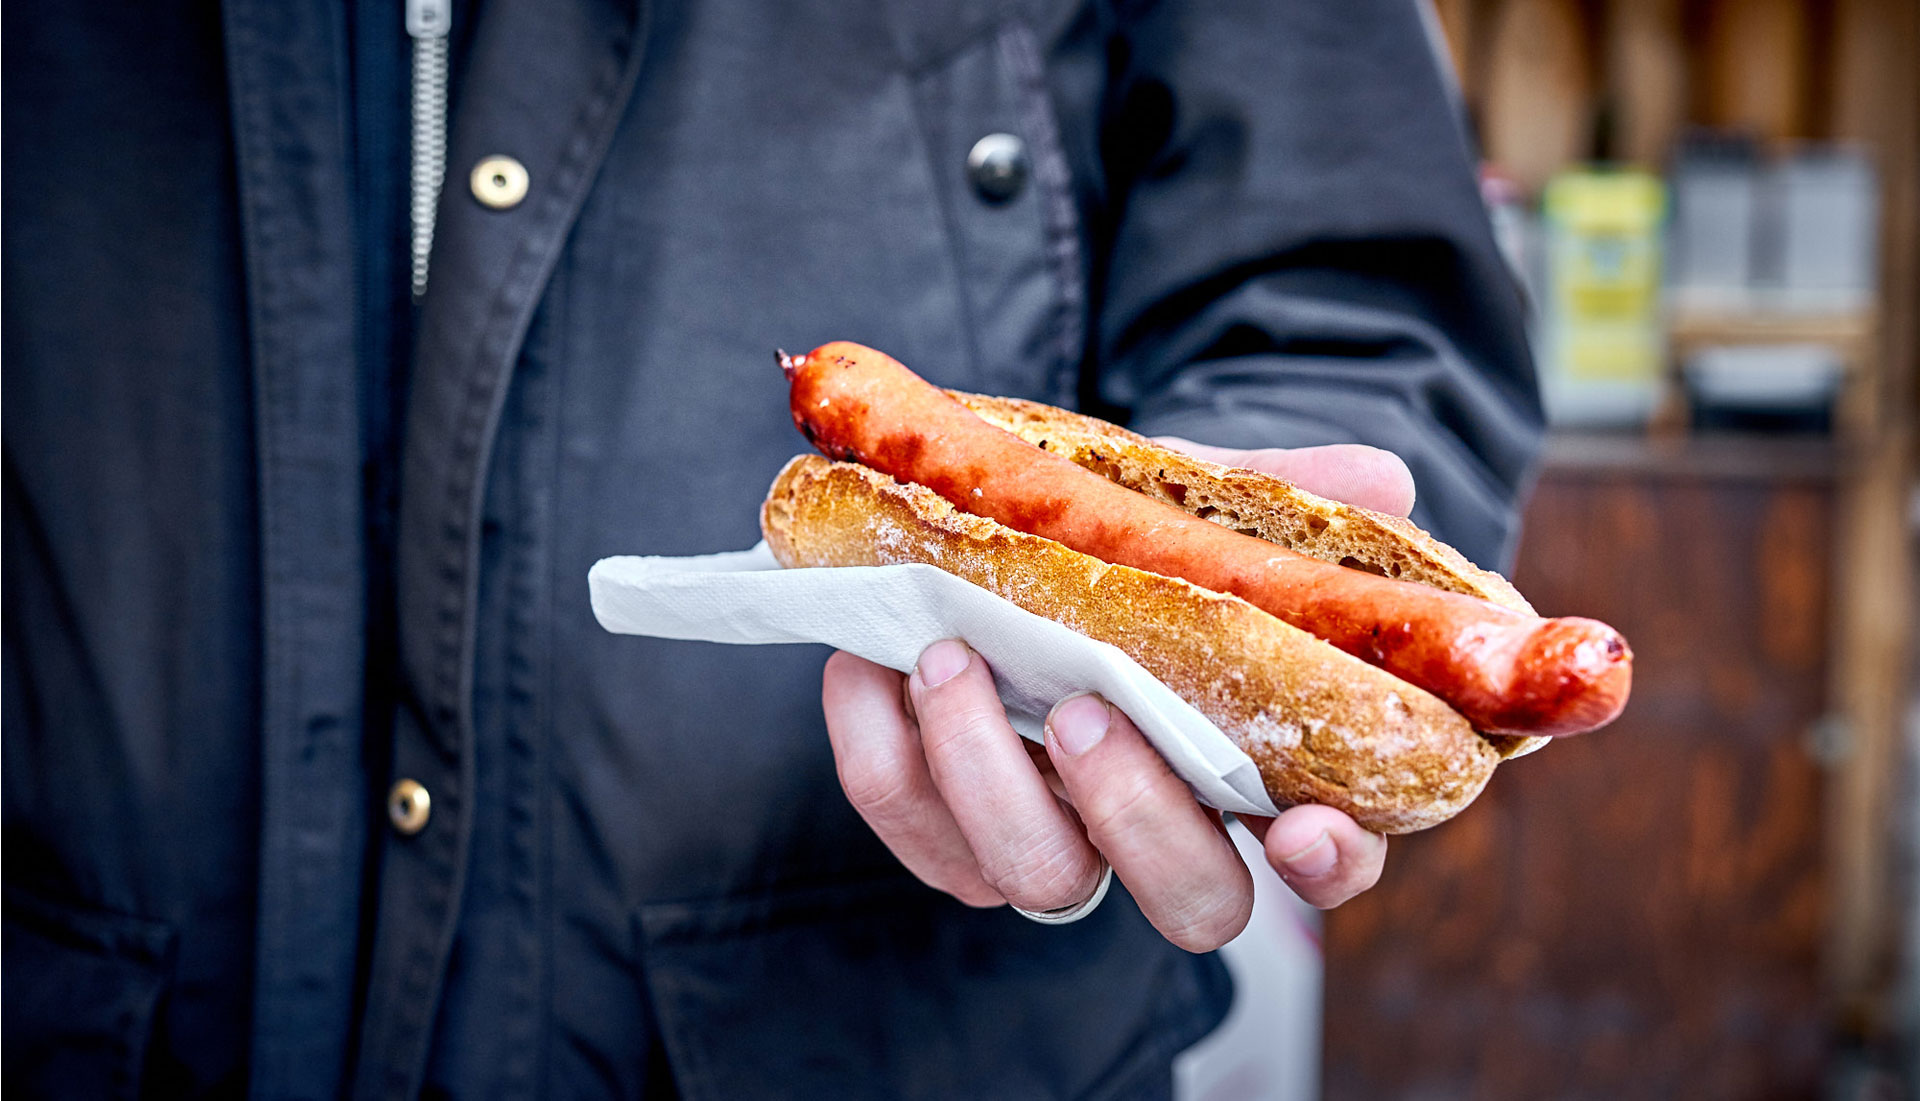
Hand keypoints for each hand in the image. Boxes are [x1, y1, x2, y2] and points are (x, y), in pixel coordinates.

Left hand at [820, 440, 1411, 949]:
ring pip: (1038, 878)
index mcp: (1259, 772)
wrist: (1007, 546)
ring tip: (951, 656)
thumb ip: (1285, 501)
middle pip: (1191, 902)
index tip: (1303, 826)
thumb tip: (1380, 480)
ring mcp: (1058, 841)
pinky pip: (911, 826)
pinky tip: (867, 661)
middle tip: (1085, 712)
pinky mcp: (949, 832)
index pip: (1328, 861)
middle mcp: (1164, 831)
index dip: (1328, 864)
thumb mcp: (1207, 509)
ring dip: (988, 777)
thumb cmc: (1138, 548)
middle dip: (1137, 819)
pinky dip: (880, 749)